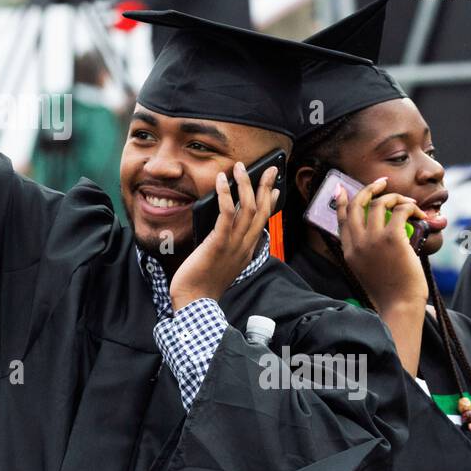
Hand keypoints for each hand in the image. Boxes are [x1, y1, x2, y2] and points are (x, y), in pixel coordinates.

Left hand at [170, 163, 277, 310]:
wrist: (195, 302)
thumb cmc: (202, 283)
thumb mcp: (220, 262)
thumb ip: (225, 244)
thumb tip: (221, 226)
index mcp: (246, 251)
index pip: (263, 222)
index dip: (271, 203)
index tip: (275, 187)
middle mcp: (244, 246)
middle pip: (261, 211)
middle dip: (266, 186)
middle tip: (268, 168)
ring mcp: (234, 245)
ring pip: (248, 209)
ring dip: (246, 184)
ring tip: (240, 167)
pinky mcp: (218, 243)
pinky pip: (227, 214)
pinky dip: (226, 194)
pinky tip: (222, 180)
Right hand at [334, 177, 427, 313]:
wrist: (398, 305)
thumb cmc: (390, 292)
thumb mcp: (367, 270)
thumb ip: (367, 251)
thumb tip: (381, 231)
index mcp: (349, 251)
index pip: (341, 219)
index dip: (341, 202)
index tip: (342, 190)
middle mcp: (357, 242)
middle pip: (357, 204)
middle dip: (370, 189)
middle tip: (382, 183)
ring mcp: (372, 239)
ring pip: (380, 203)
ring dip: (397, 198)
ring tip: (410, 204)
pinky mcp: (391, 238)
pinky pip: (400, 210)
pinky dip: (411, 207)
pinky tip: (420, 215)